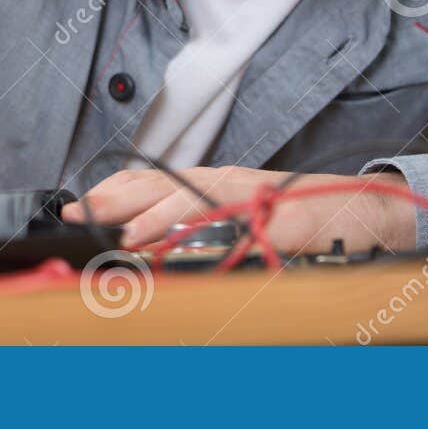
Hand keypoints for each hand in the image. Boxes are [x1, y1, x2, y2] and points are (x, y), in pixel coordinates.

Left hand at [63, 165, 415, 251]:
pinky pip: (224, 224)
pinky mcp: (265, 215)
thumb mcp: (232, 219)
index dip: (111, 191)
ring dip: (147, 215)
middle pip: (156, 184)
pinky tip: (173, 241)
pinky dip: (195, 231)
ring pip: (185, 199)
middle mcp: (218, 181)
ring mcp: (241, 195)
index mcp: (206, 182)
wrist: (349, 209)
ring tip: (117, 231)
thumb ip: (193, 228)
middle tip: (77, 213)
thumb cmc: (289, 217)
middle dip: (113, 199)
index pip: (149, 181)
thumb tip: (146, 247)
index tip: (78, 205)